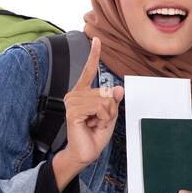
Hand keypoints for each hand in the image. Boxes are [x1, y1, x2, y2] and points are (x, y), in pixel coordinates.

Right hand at [59, 37, 124, 171]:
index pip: (89, 70)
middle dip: (110, 109)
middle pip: (106, 91)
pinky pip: (99, 107)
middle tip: (99, 120)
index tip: (97, 39)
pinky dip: (102, 118)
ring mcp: (72, 101)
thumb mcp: (109, 114)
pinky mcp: (73, 111)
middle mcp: (75, 94)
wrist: (84, 152)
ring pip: (104, 100)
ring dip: (106, 115)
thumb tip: (118, 87)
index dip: (94, 54)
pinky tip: (92, 125)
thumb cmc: (95, 134)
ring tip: (95, 123)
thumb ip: (113, 100)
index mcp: (83, 92)